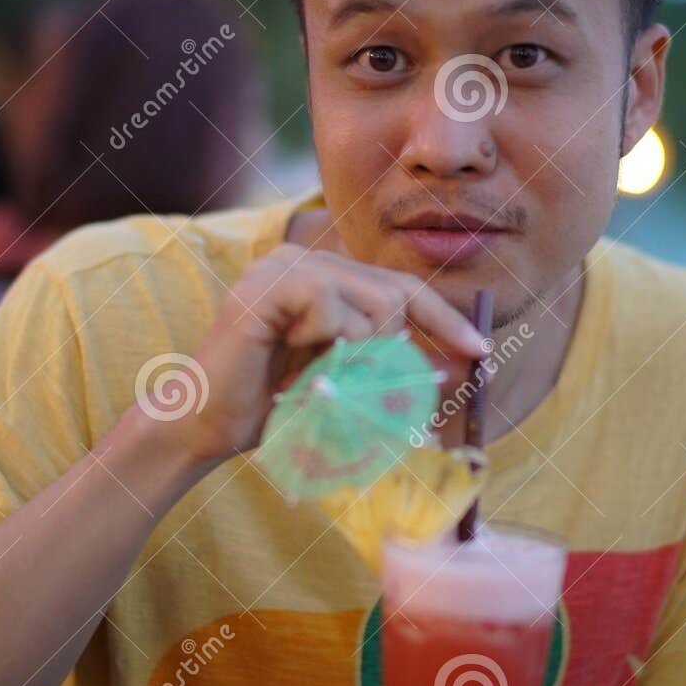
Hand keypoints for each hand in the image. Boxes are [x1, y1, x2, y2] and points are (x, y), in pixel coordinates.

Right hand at [174, 243, 489, 467]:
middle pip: (393, 292)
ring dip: (360, 357)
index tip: (481, 350)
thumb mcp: (342, 379)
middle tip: (383, 391)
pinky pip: (332, 309)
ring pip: (371, 303)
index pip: (400, 286)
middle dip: (402, 349)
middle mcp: (301, 260)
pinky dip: (326, 347)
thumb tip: (449, 362)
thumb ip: (383, 360)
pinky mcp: (265, 288)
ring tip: (323, 382)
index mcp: (320, 275)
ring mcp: (280, 268)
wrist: (204, 426)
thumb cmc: (271, 407)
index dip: (445, 318)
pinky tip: (293, 367)